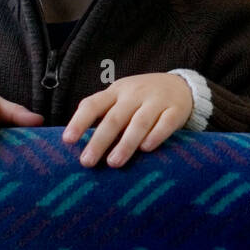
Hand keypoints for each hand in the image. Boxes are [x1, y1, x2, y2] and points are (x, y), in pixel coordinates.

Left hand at [62, 73, 193, 166]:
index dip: (79, 122)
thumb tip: (76, 142)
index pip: (93, 104)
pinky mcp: (176, 110)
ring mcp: (156, 101)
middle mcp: (135, 94)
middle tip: (87, 162)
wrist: (181, 86)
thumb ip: (102, 114)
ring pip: (139, 122)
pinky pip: (165, 124)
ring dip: (125, 143)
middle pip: (114, 118)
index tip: (67, 141)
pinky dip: (155, 136)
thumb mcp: (120, 98)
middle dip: (99, 141)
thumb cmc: (142, 98)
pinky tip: (145, 149)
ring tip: (113, 163)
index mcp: (116, 92)